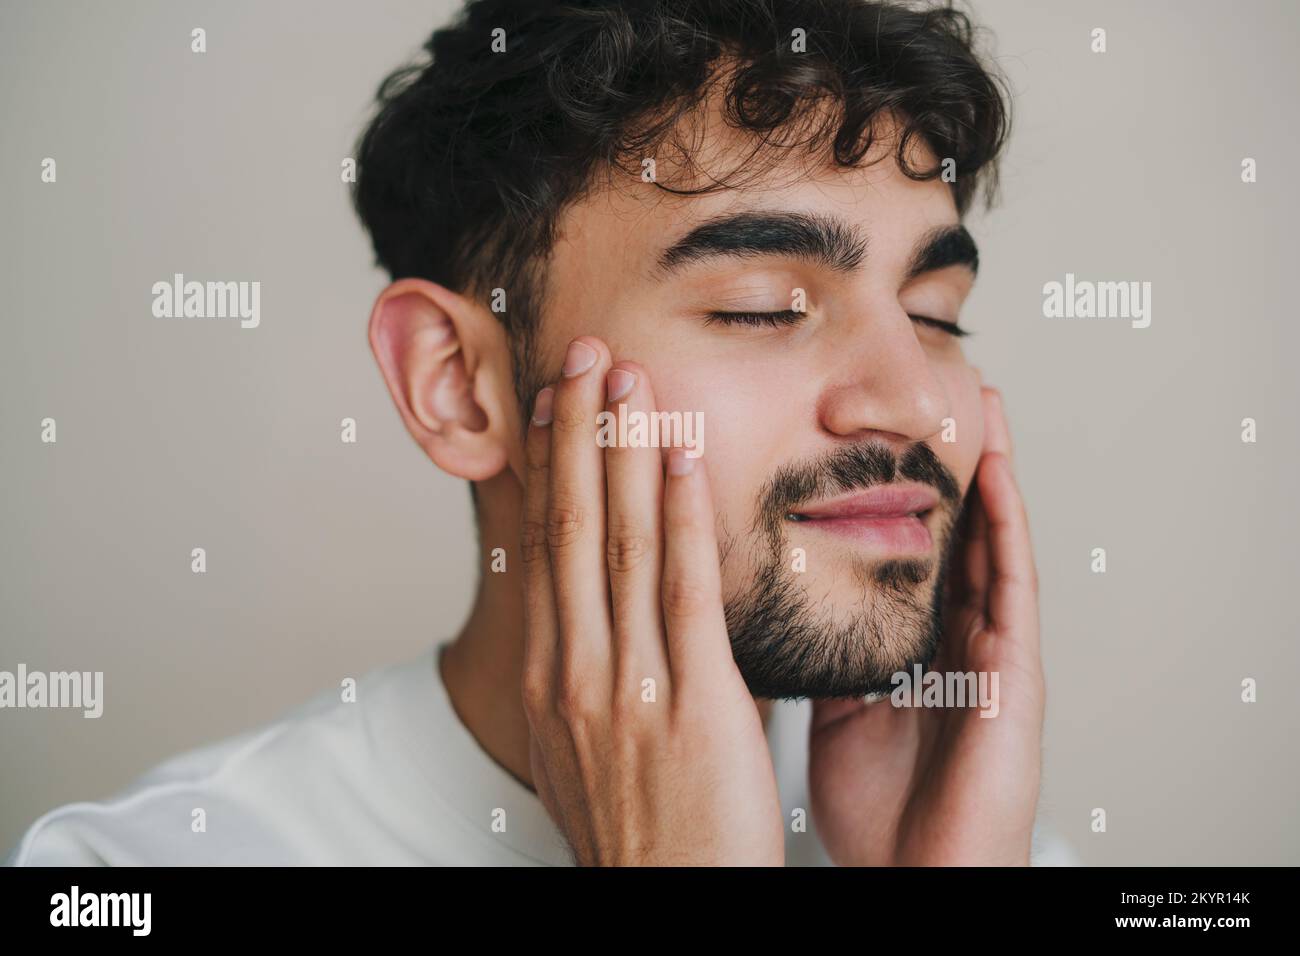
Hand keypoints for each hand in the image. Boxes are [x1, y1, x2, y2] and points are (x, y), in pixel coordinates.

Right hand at [519, 336, 783, 865]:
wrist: (666, 909)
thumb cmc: (643, 838)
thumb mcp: (588, 753)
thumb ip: (592, 681)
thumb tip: (600, 626)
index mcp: (551, 681)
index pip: (543, 550)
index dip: (547, 469)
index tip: (551, 406)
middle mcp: (575, 671)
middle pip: (570, 528)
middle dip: (574, 434)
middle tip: (579, 354)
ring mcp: (627, 685)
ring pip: (620, 543)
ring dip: (621, 451)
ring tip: (624, 377)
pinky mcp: (690, 703)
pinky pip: (682, 589)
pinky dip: (681, 513)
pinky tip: (682, 453)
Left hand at [807, 386, 1044, 864]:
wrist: (917, 874)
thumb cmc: (881, 810)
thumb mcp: (837, 710)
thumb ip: (826, 652)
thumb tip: (781, 607)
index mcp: (915, 648)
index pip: (909, 550)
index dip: (900, 491)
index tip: (878, 432)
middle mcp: (957, 638)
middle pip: (955, 532)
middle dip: (950, 464)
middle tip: (942, 390)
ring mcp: (991, 650)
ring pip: (991, 541)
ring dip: (989, 470)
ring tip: (980, 403)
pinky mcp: (1015, 671)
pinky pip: (1013, 585)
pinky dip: (1007, 526)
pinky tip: (997, 473)